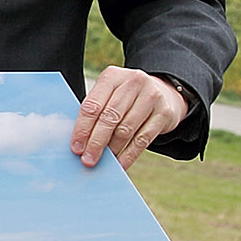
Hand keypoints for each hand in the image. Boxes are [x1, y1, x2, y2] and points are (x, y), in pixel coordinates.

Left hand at [72, 66, 188, 170]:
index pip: (92, 105)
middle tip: (87, 159)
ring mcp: (152, 97)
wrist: (164, 92)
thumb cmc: (125, 96)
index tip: (76, 147)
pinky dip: (129, 154)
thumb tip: (79, 141)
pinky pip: (143, 139)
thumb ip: (96, 110)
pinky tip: (120, 164)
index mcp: (112, 76)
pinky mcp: (164, 113)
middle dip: (96, 142)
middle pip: (110, 118)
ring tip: (102, 162)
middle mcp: (133, 82)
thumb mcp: (110, 93)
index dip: (82, 129)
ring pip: (126, 130)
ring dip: (112, 150)